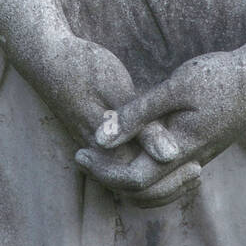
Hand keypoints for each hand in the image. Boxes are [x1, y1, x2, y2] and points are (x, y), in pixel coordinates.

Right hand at [30, 33, 198, 203]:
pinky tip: (165, 150)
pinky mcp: (97, 137)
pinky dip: (145, 164)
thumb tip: (171, 155)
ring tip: (188, 164)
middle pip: (137, 187)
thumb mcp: (116, 90)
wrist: (47, 57)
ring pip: (129, 179)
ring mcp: (97, 147)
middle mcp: (101, 153)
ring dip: (158, 179)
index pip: (143, 180)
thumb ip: (143, 125)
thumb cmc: (83, 67)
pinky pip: (123, 163)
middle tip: (199, 168)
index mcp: (108, 147)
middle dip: (169, 185)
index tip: (199, 163)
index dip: (173, 178)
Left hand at [75, 47, 245, 198]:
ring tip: (103, 157)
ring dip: (127, 179)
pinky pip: (168, 176)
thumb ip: (138, 113)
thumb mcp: (175, 87)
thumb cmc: (219, 76)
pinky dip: (146, 172)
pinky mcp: (204, 148)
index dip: (102, 171)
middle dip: (109, 178)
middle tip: (83, 157)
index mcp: (180, 149)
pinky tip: (133, 149)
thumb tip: (100, 136)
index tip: (79, 153)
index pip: (133, 180)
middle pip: (142, 191)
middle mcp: (190, 161)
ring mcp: (199, 157)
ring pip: (157, 189)